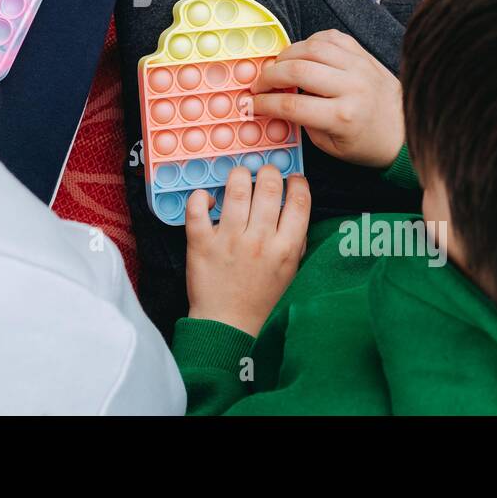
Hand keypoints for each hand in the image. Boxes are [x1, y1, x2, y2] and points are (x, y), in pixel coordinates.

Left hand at [185, 165, 310, 336]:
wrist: (229, 325)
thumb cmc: (262, 299)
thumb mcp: (290, 272)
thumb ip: (296, 240)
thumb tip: (295, 206)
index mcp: (285, 248)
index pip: (299, 201)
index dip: (297, 182)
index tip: (292, 178)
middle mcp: (259, 240)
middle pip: (268, 187)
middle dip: (268, 171)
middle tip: (264, 171)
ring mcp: (229, 240)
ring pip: (236, 191)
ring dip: (238, 176)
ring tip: (239, 175)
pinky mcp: (201, 244)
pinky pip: (197, 209)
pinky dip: (200, 197)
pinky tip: (207, 199)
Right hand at [251, 29, 403, 168]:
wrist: (404, 129)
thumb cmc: (366, 143)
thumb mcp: (330, 145)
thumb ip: (302, 122)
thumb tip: (274, 102)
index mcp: (343, 116)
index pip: (292, 104)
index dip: (265, 103)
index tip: (251, 104)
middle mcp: (352, 86)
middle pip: (298, 70)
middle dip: (269, 76)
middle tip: (258, 84)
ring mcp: (359, 65)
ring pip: (311, 47)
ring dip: (286, 55)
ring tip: (277, 68)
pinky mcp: (363, 54)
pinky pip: (330, 37)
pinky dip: (309, 42)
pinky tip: (302, 54)